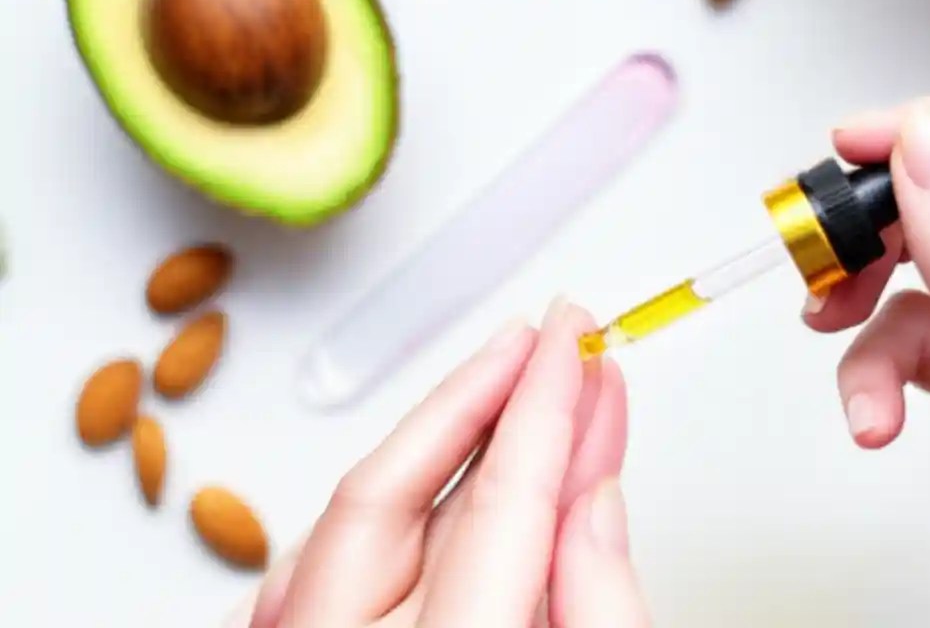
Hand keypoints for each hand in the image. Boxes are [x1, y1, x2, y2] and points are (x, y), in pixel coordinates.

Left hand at [224, 301, 649, 627]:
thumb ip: (600, 606)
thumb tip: (597, 497)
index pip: (497, 504)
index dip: (541, 404)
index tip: (574, 337)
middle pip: (389, 492)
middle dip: (478, 398)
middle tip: (546, 338)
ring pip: (351, 521)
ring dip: (443, 443)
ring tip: (523, 388)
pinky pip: (321, 566)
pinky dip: (394, 507)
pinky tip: (446, 465)